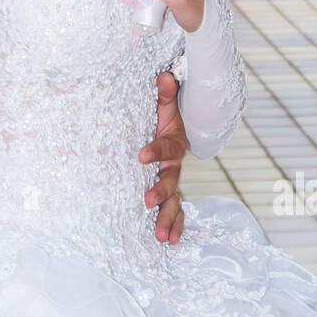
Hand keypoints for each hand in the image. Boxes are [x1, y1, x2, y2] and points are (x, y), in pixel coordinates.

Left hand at [140, 70, 188, 244]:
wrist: (173, 127)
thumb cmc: (163, 116)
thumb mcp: (164, 105)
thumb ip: (164, 93)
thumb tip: (162, 76)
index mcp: (174, 142)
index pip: (166, 148)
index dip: (155, 150)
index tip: (141, 155)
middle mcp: (176, 164)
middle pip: (171, 180)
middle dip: (161, 191)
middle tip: (147, 200)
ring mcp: (173, 179)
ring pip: (174, 200)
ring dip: (167, 217)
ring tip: (160, 236)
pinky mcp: (169, 191)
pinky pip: (176, 210)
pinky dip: (175, 225)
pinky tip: (170, 240)